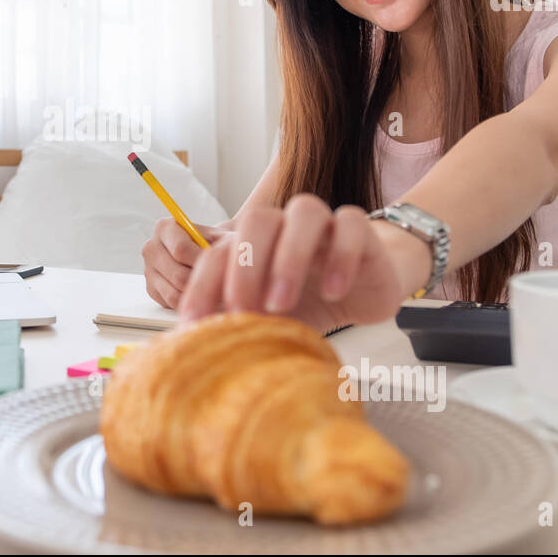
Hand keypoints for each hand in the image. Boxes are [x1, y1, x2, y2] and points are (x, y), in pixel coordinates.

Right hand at [141, 218, 233, 309]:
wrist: (211, 253)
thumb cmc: (218, 244)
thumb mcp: (224, 238)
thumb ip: (222, 244)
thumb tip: (223, 260)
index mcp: (165, 228)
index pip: (180, 250)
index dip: (202, 262)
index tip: (217, 266)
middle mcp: (151, 247)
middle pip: (178, 275)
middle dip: (202, 281)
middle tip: (218, 280)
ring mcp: (148, 270)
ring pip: (175, 292)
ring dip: (196, 294)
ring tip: (211, 286)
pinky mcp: (151, 289)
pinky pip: (171, 303)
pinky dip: (188, 301)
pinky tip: (199, 291)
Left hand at [178, 195, 429, 333]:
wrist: (363, 294)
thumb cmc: (309, 304)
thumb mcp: (269, 319)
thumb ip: (237, 322)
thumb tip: (194, 344)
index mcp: (256, 244)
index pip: (219, 253)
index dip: (203, 284)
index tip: (195, 322)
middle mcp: (286, 226)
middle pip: (258, 221)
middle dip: (245, 267)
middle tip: (243, 310)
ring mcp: (324, 225)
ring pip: (305, 212)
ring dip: (288, 256)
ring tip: (281, 303)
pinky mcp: (362, 233)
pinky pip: (351, 225)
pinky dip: (340, 256)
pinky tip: (334, 291)